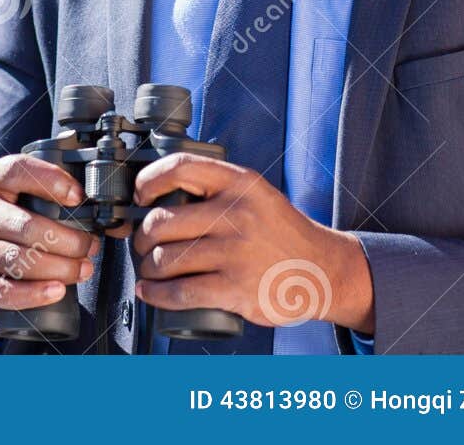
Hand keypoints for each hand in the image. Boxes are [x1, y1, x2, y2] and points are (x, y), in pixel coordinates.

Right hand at [0, 154, 99, 318]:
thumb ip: (54, 196)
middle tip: (88, 246)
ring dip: (58, 268)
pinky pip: (2, 291)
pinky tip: (57, 290)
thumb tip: (112, 221)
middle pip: (24, 225)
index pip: (17, 170)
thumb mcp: (21, 195)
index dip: (51, 181)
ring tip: (81, 269)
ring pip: (16, 260)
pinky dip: (33, 294)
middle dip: (66, 240)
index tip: (79, 196)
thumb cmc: (10, 219)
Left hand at [131, 153, 374, 334]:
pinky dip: (157, 295)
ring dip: (147, 268)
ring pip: (166, 259)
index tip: (140, 194)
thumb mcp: (258, 195)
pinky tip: (150, 293)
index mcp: (240, 184)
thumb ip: (220, 189)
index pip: (180, 168)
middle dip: (142, 237)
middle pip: (162, 222)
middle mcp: (236, 214)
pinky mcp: (235, 288)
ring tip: (149, 270)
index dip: (149, 180)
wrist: (322, 269)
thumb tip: (165, 192)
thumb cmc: (283, 233)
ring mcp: (235, 253)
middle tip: (143, 244)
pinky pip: (180, 292)